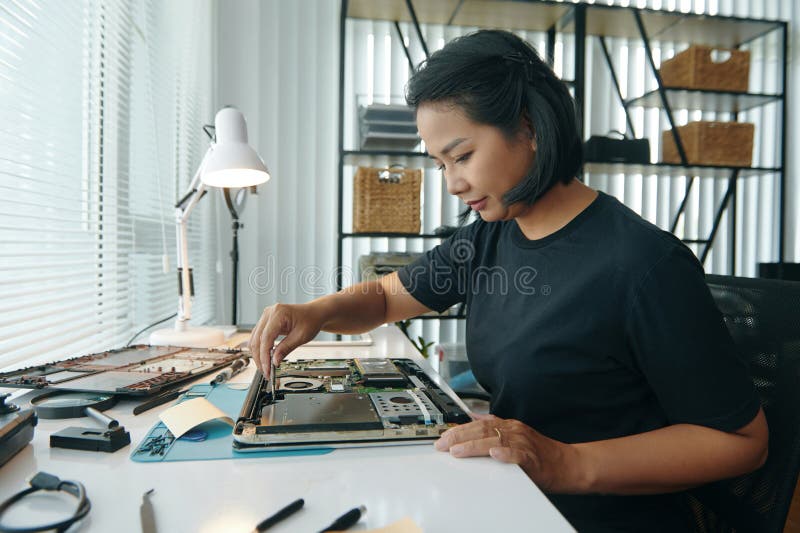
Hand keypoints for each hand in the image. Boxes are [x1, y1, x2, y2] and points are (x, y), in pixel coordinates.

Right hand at [248, 303, 323, 376]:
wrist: (314, 313)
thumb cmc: (311, 320)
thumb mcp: (302, 336)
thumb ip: (286, 348)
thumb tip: (274, 361)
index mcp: (279, 313)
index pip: (266, 337)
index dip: (264, 356)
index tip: (267, 369)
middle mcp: (269, 313)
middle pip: (257, 339)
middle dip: (260, 358)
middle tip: (266, 372)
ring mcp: (266, 317)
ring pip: (254, 339)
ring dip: (258, 355)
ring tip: (265, 367)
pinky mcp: (265, 322)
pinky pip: (257, 337)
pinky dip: (260, 349)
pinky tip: (265, 358)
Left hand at [434, 413, 586, 492]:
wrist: (566, 464)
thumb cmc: (539, 453)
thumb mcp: (515, 435)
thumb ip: (494, 426)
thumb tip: (473, 417)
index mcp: (508, 425)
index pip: (478, 424)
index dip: (459, 430)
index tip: (443, 437)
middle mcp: (514, 430)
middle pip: (482, 431)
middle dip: (460, 437)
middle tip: (443, 445)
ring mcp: (523, 443)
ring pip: (495, 441)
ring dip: (474, 446)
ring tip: (458, 451)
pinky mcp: (532, 458)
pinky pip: (518, 455)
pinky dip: (505, 454)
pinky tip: (494, 454)